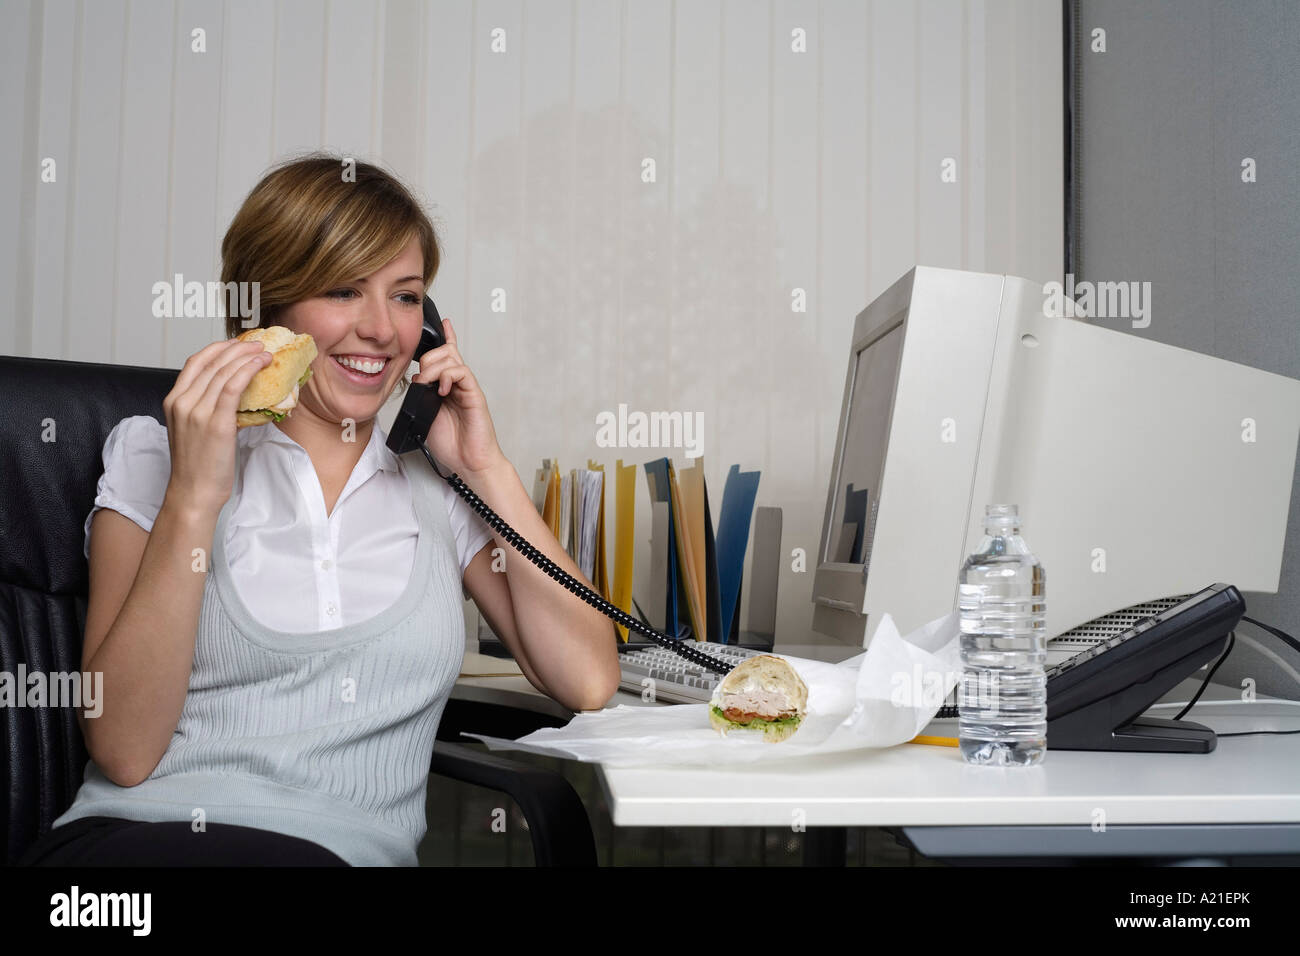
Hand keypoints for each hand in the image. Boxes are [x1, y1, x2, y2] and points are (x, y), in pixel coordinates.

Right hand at [161, 339, 272, 514]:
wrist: (194, 492)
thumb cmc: (198, 466)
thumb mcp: (194, 430)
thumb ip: (205, 408)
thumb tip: (233, 394)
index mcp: (173, 401)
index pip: (194, 363)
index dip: (217, 349)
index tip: (236, 343)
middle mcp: (182, 402)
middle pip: (210, 362)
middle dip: (236, 348)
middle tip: (257, 343)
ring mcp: (197, 411)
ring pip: (223, 371)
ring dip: (247, 356)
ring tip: (264, 351)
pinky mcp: (216, 422)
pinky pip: (233, 386)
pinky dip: (248, 370)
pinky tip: (261, 364)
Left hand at [411, 318, 505, 476]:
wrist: (469, 462)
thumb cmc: (451, 444)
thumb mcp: (425, 417)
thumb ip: (421, 396)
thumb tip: (416, 380)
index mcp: (446, 388)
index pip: (446, 357)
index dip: (445, 338)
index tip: (441, 323)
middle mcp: (457, 385)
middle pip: (444, 353)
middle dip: (427, 358)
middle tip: (420, 377)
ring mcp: (466, 389)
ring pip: (452, 358)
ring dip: (435, 366)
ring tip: (429, 384)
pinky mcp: (474, 395)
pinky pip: (462, 372)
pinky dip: (448, 376)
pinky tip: (442, 389)